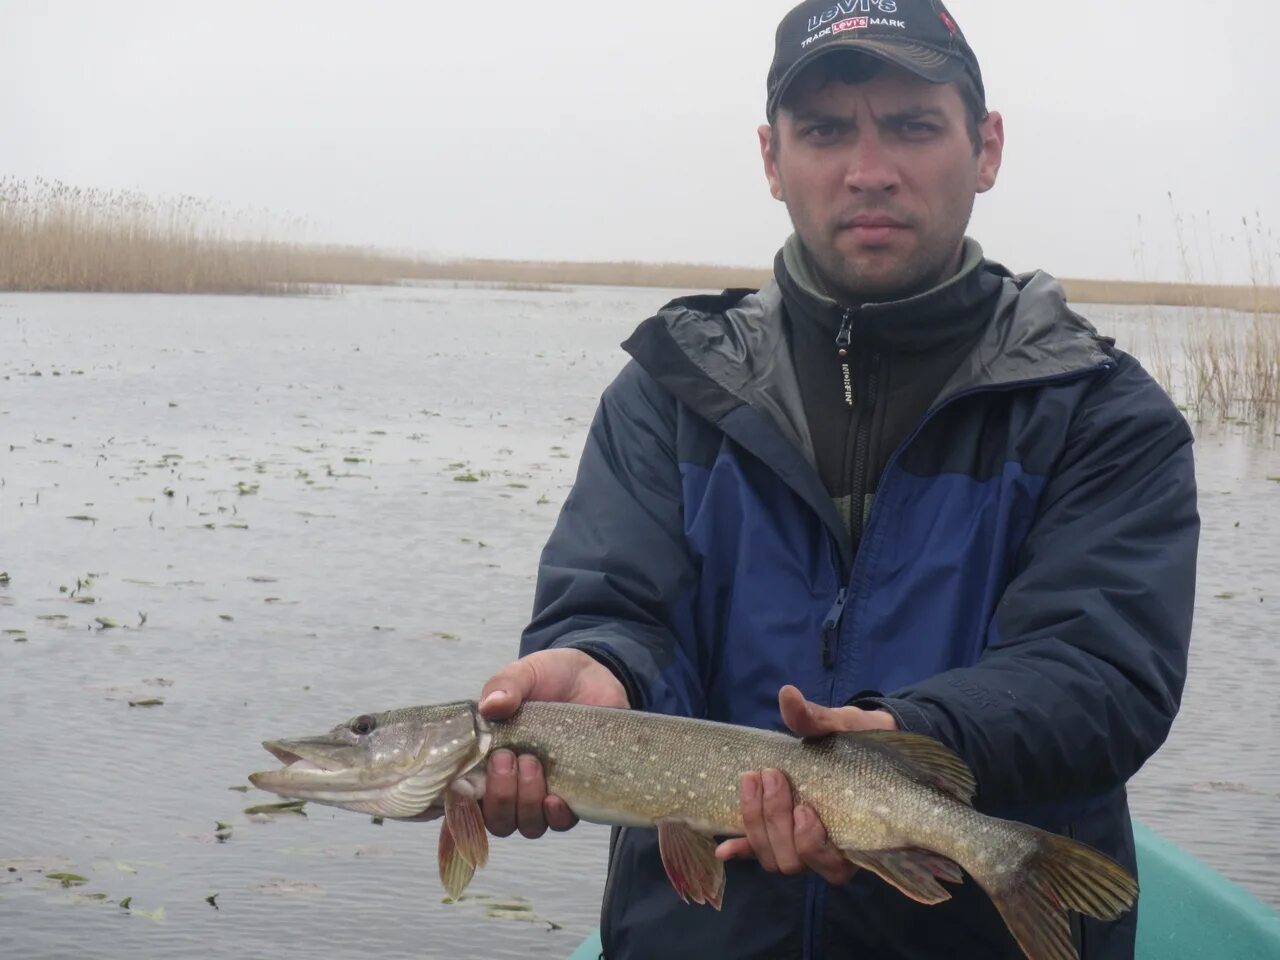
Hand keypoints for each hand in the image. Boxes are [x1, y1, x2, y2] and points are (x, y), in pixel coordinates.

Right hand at [478, 649, 627, 839]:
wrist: (594, 676)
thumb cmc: (550, 678)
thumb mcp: (524, 674)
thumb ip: (504, 686)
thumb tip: (490, 707)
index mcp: (488, 760)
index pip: (463, 799)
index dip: (459, 805)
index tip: (461, 785)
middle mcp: (513, 785)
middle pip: (496, 820)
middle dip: (498, 795)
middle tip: (507, 758)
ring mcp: (543, 793)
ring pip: (526, 825)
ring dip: (525, 801)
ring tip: (533, 763)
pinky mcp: (575, 796)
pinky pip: (560, 823)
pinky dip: (554, 815)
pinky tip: (555, 797)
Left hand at [715, 685, 895, 882]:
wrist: (857, 739)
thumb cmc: (857, 738)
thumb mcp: (844, 726)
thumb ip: (817, 720)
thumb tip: (787, 696)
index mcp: (853, 833)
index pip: (834, 866)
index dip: (812, 845)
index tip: (804, 809)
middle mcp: (828, 850)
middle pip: (794, 860)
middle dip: (776, 820)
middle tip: (772, 776)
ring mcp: (800, 845)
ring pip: (774, 859)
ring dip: (757, 823)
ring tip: (754, 779)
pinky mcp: (780, 835)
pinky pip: (759, 851)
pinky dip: (741, 848)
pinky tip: (723, 846)